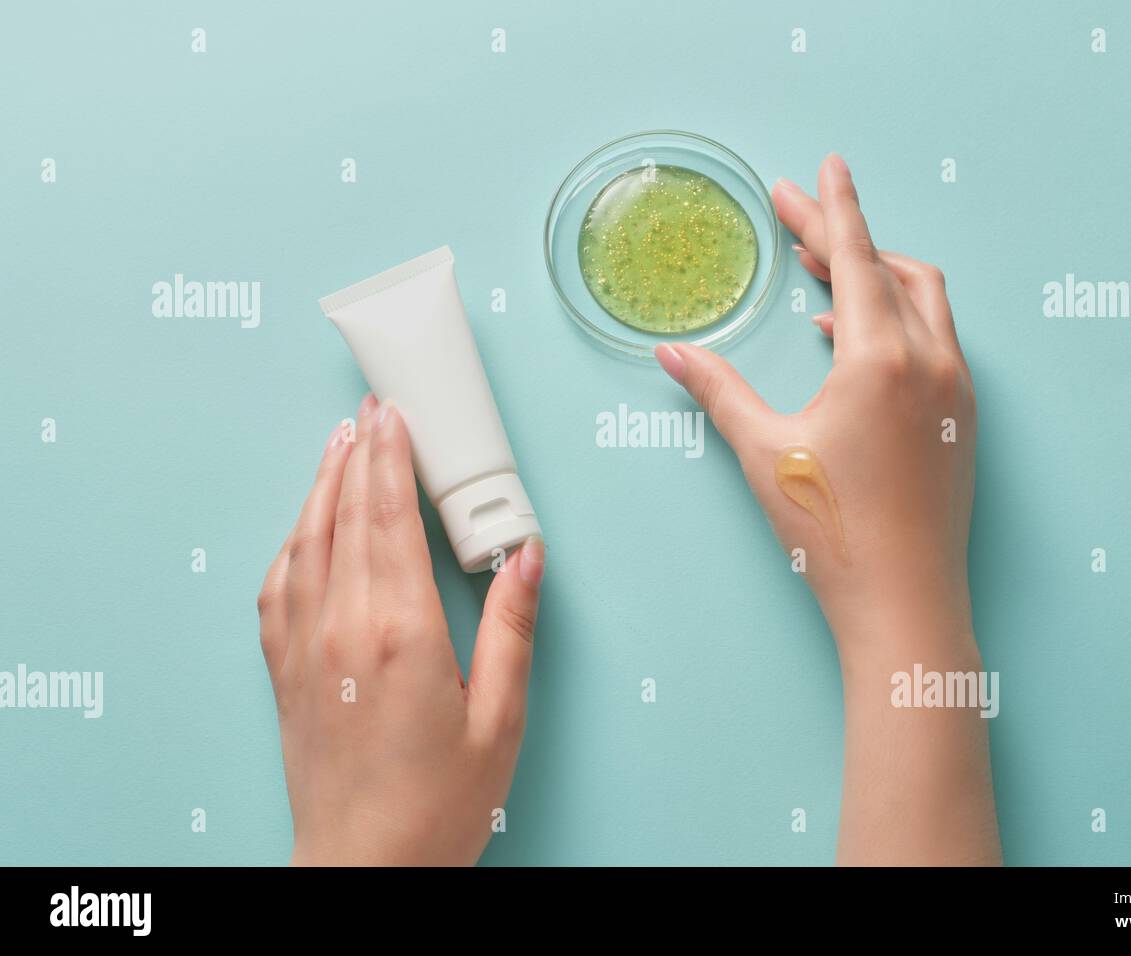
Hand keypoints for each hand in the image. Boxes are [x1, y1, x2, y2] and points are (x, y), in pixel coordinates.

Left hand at [257, 394, 544, 865]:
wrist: (365, 868)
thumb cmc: (437, 804)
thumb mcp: (501, 717)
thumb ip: (511, 627)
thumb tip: (523, 555)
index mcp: (401, 633)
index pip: (389, 518)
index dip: (391, 459)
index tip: (395, 415)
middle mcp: (343, 628)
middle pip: (345, 515)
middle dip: (358, 454)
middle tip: (371, 410)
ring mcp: (304, 647)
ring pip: (306, 541)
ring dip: (322, 486)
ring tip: (339, 445)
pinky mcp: (284, 670)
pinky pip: (278, 585)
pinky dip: (292, 541)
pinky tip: (306, 527)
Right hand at [655, 154, 997, 864]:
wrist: (904, 603)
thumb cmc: (831, 531)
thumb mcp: (762, 450)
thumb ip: (717, 390)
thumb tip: (672, 352)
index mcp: (883, 358)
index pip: (858, 256)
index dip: (834, 206)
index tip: (824, 165)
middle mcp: (932, 362)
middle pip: (895, 269)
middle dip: (847, 239)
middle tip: (797, 222)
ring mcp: (957, 392)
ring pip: (925, 303)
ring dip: (877, 277)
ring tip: (823, 277)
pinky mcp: (963, 421)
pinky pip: (935, 343)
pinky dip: (897, 321)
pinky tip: (851, 344)